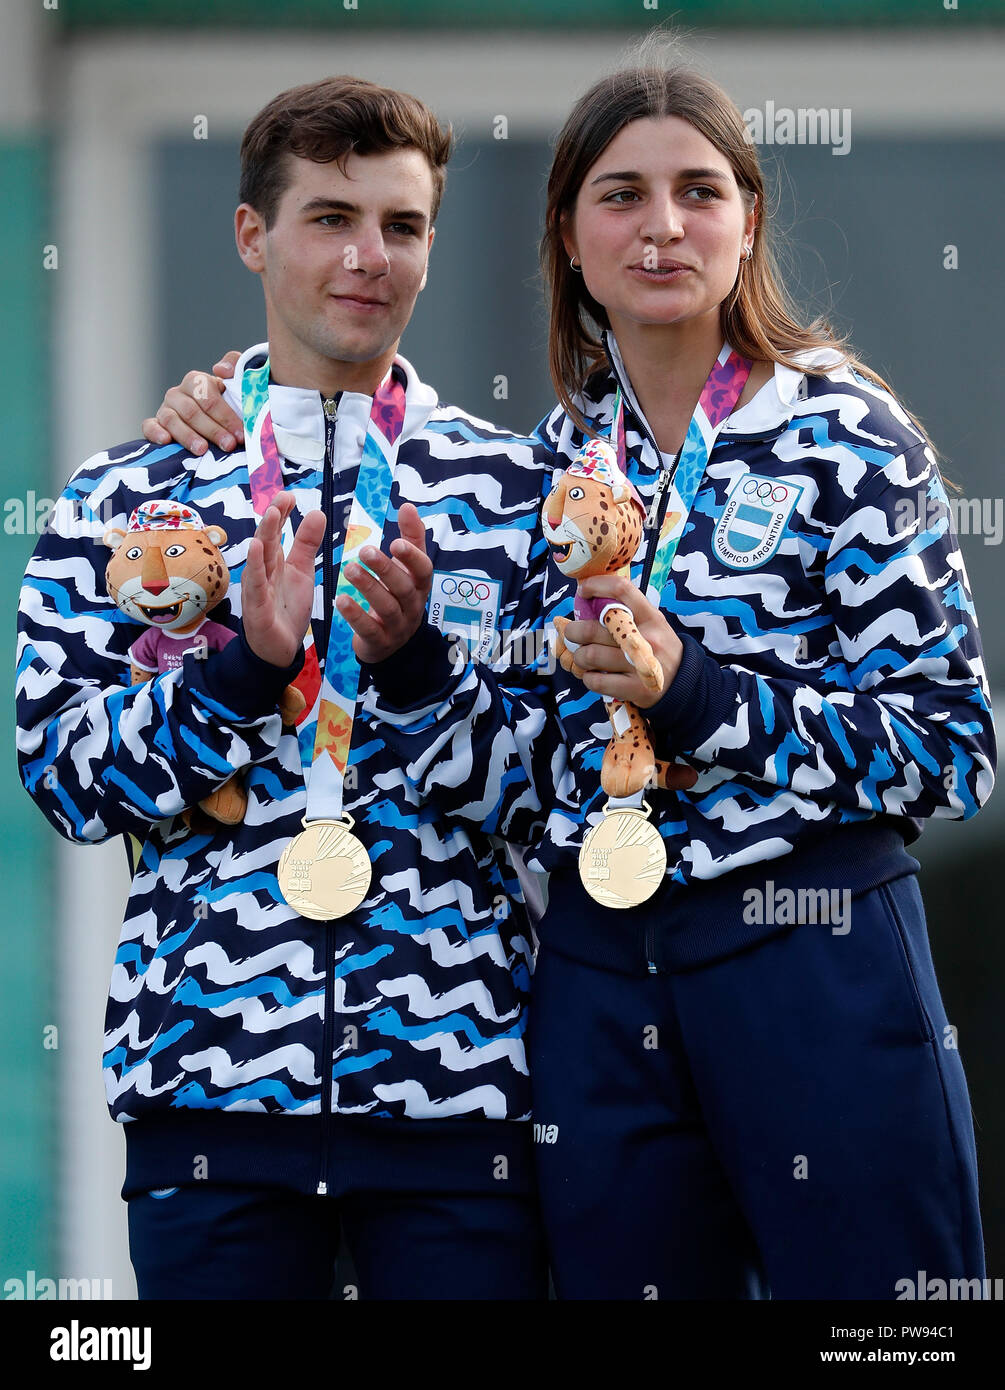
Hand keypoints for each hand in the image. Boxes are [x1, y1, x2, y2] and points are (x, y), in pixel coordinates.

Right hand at [141, 350, 242, 453]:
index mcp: (196, 381)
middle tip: (228, 445)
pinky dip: (156, 433)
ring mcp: (165, 409)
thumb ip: (235, 365)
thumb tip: (220, 369)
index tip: (240, 434)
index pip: (208, 398)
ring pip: (171, 420)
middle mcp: (177, 393)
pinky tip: (166, 441)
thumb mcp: (236, 381)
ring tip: (202, 450)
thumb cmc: (229, 401)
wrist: (215, 419)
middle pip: (192, 412)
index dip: (226, 417)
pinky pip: (149, 427)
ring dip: (188, 436)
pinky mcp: (155, 425)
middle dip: (213, 430)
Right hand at [241, 493, 325, 667]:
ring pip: (258, 559)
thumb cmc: (285, 608)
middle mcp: (262, 571)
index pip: (275, 532)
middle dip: (273, 518)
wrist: (279, 648)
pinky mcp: (257, 608)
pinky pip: (254, 586)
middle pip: (266, 540)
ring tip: (271, 514)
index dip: (281, 513)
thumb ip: (307, 544)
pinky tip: (256, 549)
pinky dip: (255, 568)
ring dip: (263, 536)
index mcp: (273, 561)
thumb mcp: (302, 571)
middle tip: (282, 498)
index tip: (290, 495)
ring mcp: (257, 589)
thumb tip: (317, 512)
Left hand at [335, 503, 432, 662]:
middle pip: (404, 588)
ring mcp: (397, 626)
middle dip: (386, 569)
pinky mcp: (379, 641)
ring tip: (349, 569)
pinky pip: (368, 629)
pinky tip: (341, 600)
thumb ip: (410, 538)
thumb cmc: (398, 597)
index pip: (424, 570)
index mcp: (419, 586)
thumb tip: (408, 506)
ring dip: (368, 587)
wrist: (391, 644)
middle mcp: (412, 606)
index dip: (412, 557)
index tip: (395, 542)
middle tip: (365, 551)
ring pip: (386, 607)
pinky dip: (355, 615)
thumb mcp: (407, 569)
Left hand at [565, 574, 683, 709]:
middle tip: (572, 633)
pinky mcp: (635, 689)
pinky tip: (594, 675)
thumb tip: (588, 601)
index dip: (596, 585)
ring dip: (579, 657)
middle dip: (574, 631)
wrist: (684, 682)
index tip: (583, 590)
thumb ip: (626, 613)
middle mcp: (647, 639)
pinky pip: (596, 681)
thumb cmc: (659, 648)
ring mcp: (641, 666)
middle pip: (594, 629)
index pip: (621, 590)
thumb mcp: (652, 623)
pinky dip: (588, 678)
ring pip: (591, 656)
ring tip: (583, 657)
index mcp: (651, 617)